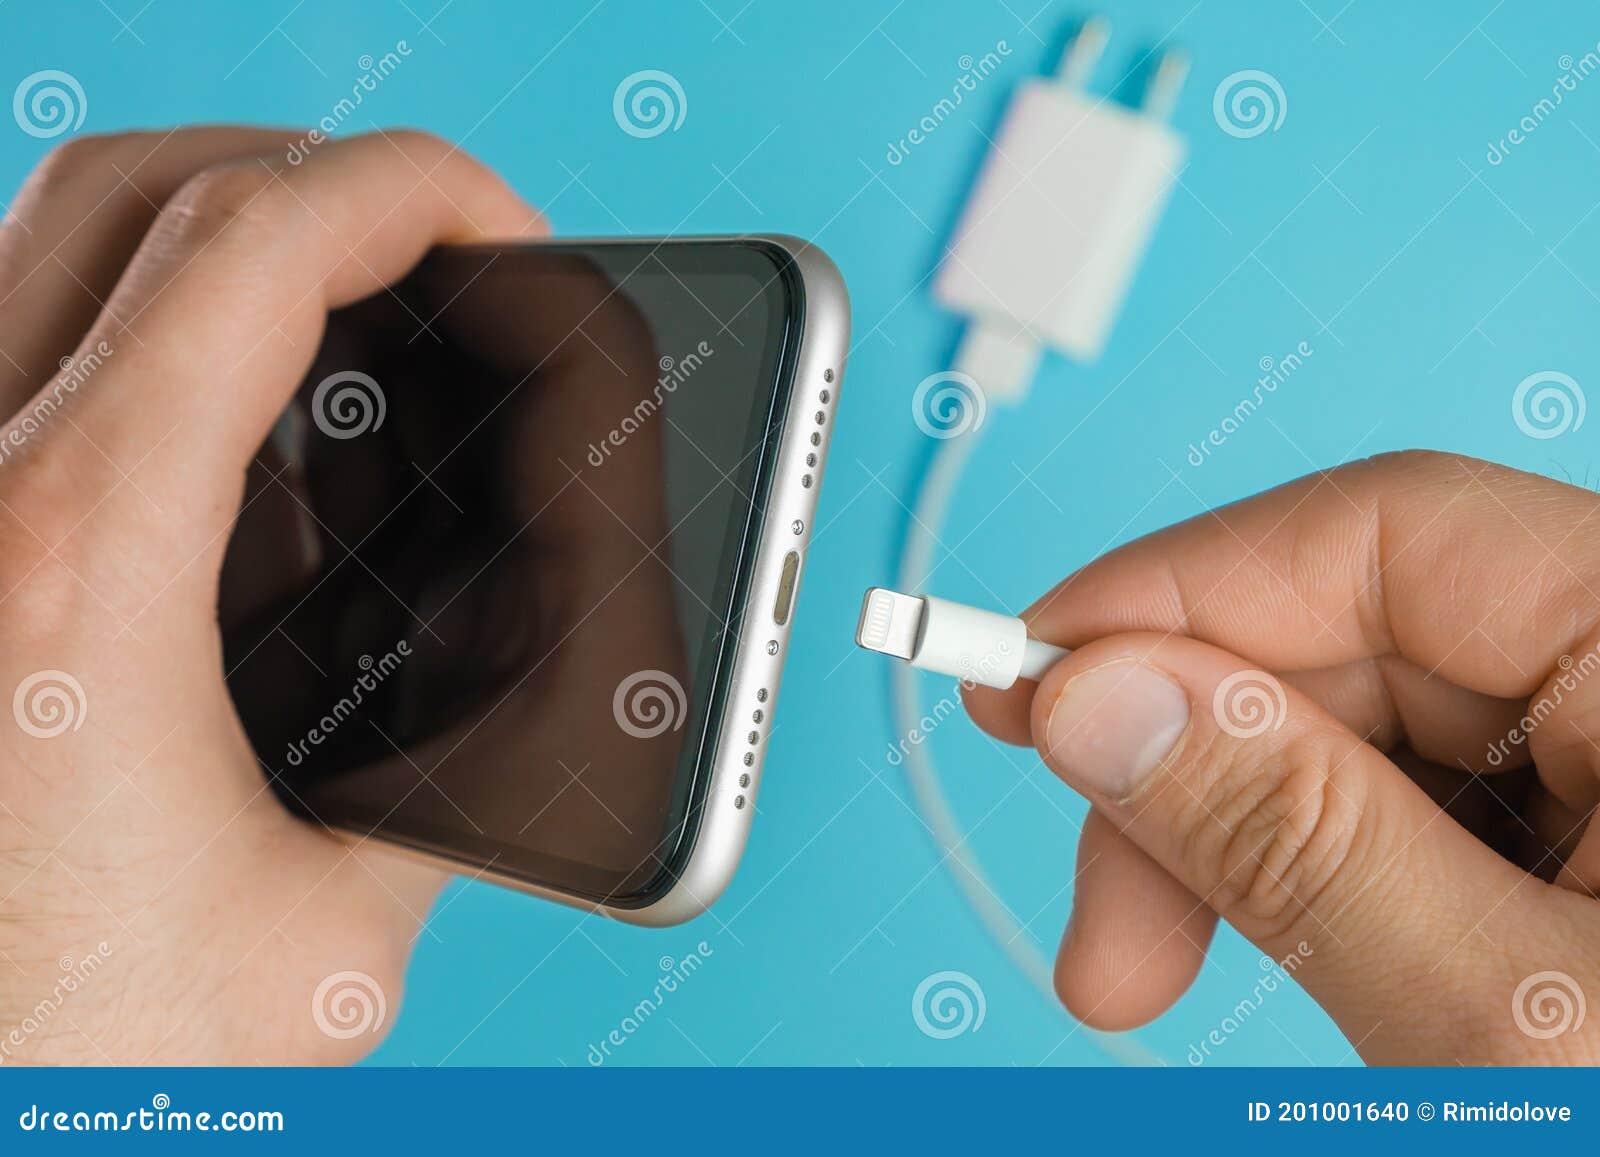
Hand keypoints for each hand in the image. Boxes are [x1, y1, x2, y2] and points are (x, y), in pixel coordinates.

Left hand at [0, 127, 543, 1063]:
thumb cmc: (78, 1062)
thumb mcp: (337, 921)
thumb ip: (451, 770)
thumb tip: (531, 669)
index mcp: (74, 565)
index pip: (254, 247)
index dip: (412, 188)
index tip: (504, 225)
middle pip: (135, 187)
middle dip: (321, 178)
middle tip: (436, 256)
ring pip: (42, 238)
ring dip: (216, 231)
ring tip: (342, 307)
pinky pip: (6, 337)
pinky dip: (129, 316)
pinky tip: (216, 415)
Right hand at [966, 450, 1599, 1064]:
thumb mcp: (1514, 1029)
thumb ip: (1296, 840)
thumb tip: (1093, 695)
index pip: (1388, 534)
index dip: (1177, 596)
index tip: (1024, 679)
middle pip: (1363, 644)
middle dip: (1195, 773)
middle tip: (1101, 937)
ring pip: (1376, 738)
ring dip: (1246, 846)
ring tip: (1163, 972)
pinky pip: (1429, 816)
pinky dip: (1327, 884)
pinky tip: (1300, 956)